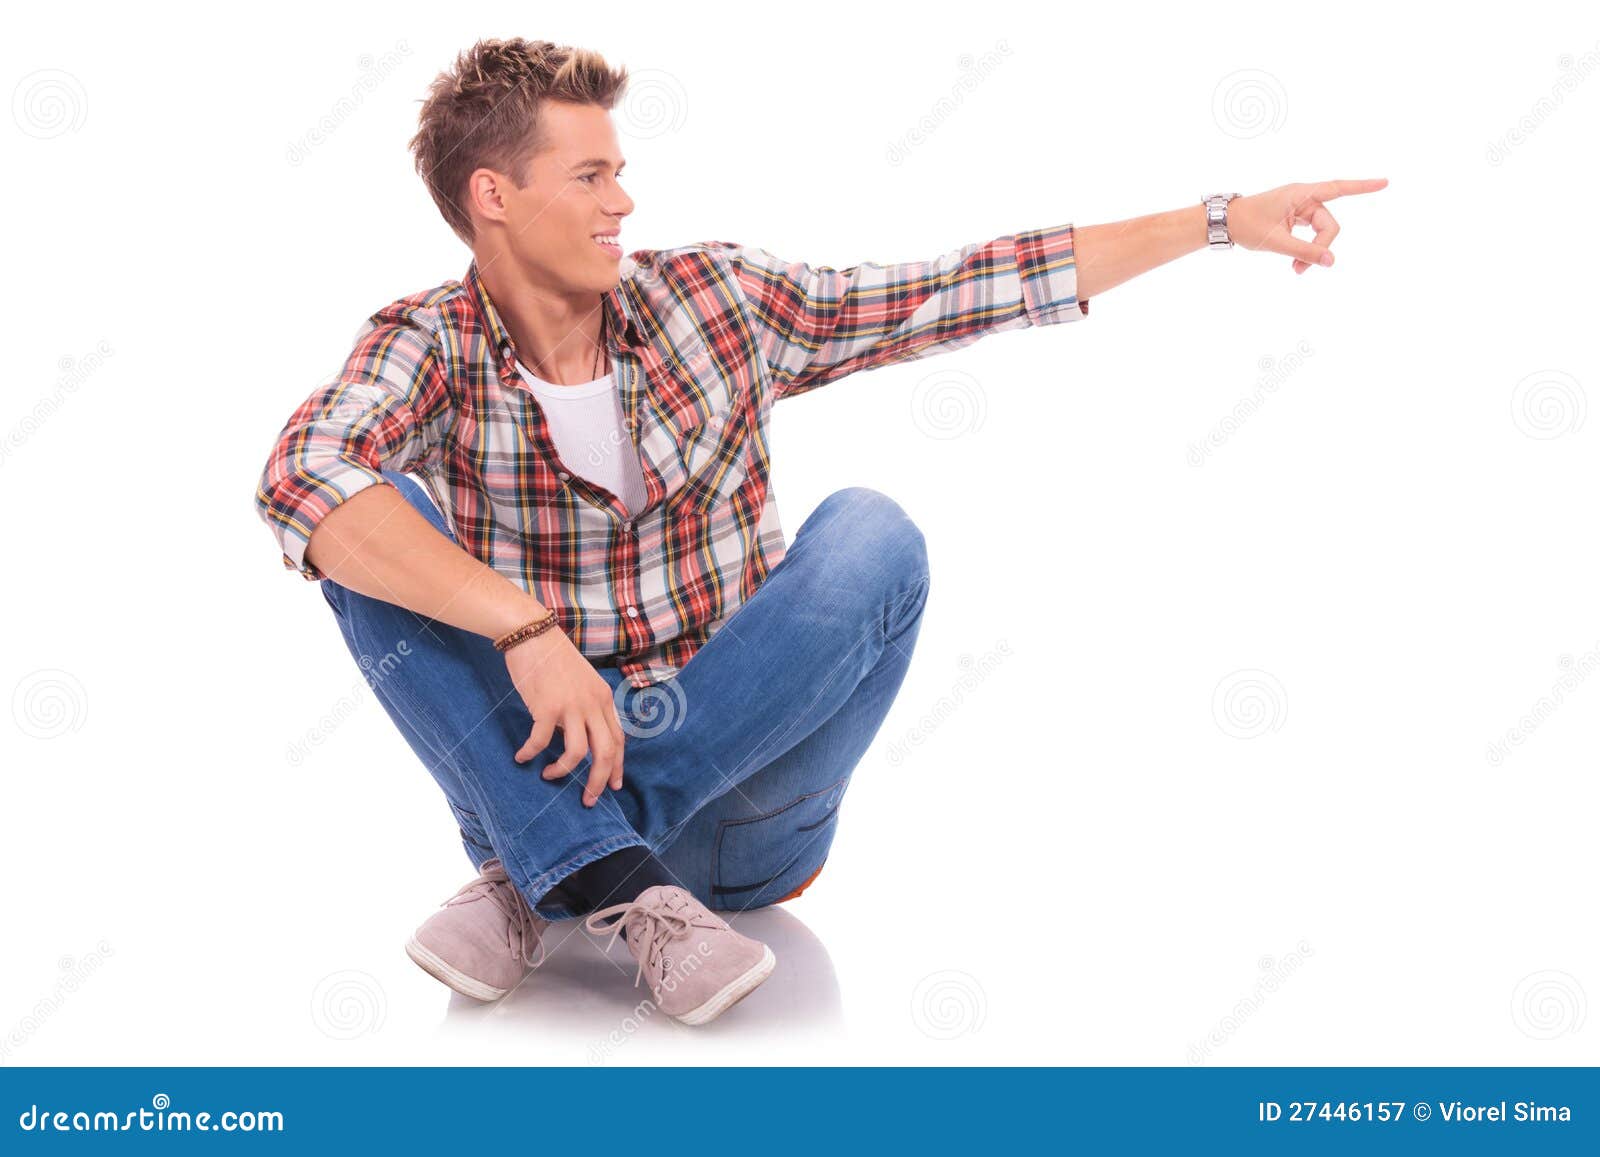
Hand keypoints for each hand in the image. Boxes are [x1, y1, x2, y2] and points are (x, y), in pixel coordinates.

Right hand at [505, 626, 625, 807]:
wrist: (532, 633)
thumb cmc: (553, 658)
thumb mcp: (581, 682)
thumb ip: (585, 708)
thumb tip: (579, 736)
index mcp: (603, 699)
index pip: (619, 740)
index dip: (617, 766)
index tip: (613, 786)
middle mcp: (592, 704)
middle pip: (605, 752)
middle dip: (598, 781)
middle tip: (588, 800)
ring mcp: (571, 705)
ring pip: (577, 753)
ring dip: (562, 771)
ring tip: (548, 776)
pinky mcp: (546, 706)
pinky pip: (541, 741)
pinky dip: (531, 753)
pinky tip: (522, 758)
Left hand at [1225, 178, 1388, 273]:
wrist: (1225, 223)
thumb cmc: (1247, 225)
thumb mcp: (1276, 242)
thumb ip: (1305, 252)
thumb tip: (1331, 261)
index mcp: (1300, 194)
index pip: (1338, 188)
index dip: (1363, 187)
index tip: (1385, 182)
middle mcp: (1303, 198)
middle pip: (1328, 223)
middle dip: (1321, 247)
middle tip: (1299, 269)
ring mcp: (1299, 208)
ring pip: (1320, 231)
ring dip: (1312, 251)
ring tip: (1295, 270)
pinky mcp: (1295, 218)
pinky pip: (1310, 233)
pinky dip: (1306, 249)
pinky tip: (1296, 263)